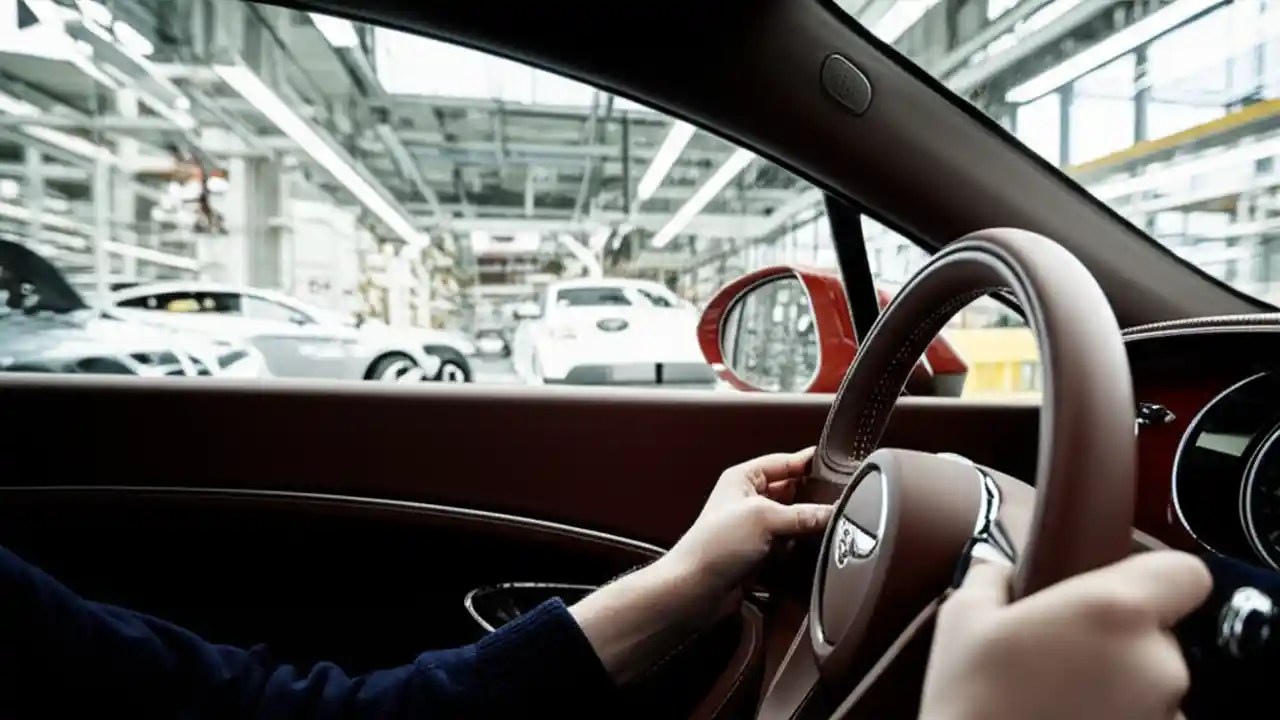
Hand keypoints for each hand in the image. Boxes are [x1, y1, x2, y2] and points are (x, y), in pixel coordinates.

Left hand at [571, 448, 832, 683]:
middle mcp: (749, 499)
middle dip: (814, 497)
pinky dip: (802, 545)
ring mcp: (755, 527)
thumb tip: (833, 512)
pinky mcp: (761, 552)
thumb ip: (802, 514)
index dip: (809, 463)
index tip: (838, 467)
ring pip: (794, 519)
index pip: (784, 461)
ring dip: (809, 524)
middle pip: (793, 491)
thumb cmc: (714, 546)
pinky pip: (790, 543)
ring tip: (833, 525)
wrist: (696, 589)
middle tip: (842, 500)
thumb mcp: (763, 518)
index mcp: (743, 478)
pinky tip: (817, 547)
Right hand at [920, 551, 1211, 719]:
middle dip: (1119, 640)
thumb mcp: (962, 620)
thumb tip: (997, 568)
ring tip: (1060, 697)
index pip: (1185, 573)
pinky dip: (1117, 718)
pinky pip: (1145, 717)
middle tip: (1061, 652)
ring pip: (1152, 683)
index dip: (1156, 576)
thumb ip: (991, 579)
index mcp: (1115, 610)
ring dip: (1119, 686)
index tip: (1118, 588)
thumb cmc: (971, 698)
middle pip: (1159, 633)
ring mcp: (1163, 713)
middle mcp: (1156, 662)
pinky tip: (1069, 719)